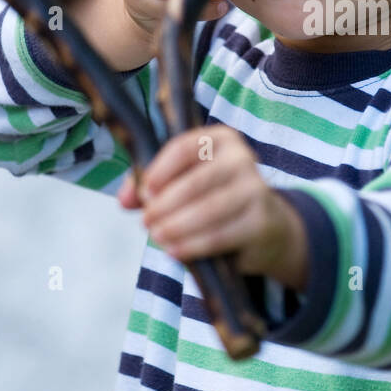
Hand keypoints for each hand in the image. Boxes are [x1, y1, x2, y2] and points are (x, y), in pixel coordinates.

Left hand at [119, 125, 307, 288]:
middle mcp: (242, 158)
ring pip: (209, 209)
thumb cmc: (216, 198)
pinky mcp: (261, 221)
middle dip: (165, 204)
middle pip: (196, 181)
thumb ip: (151, 187)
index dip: (160, 170)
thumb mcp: (185, 183)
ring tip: (158, 236)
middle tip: (147, 222)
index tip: (144, 192)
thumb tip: (123, 199)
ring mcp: (256, 189)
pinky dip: (193, 245)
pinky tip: (175, 250)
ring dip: (177, 226)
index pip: (185, 147)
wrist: (267, 226)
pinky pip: (221, 234)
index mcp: (221, 139)